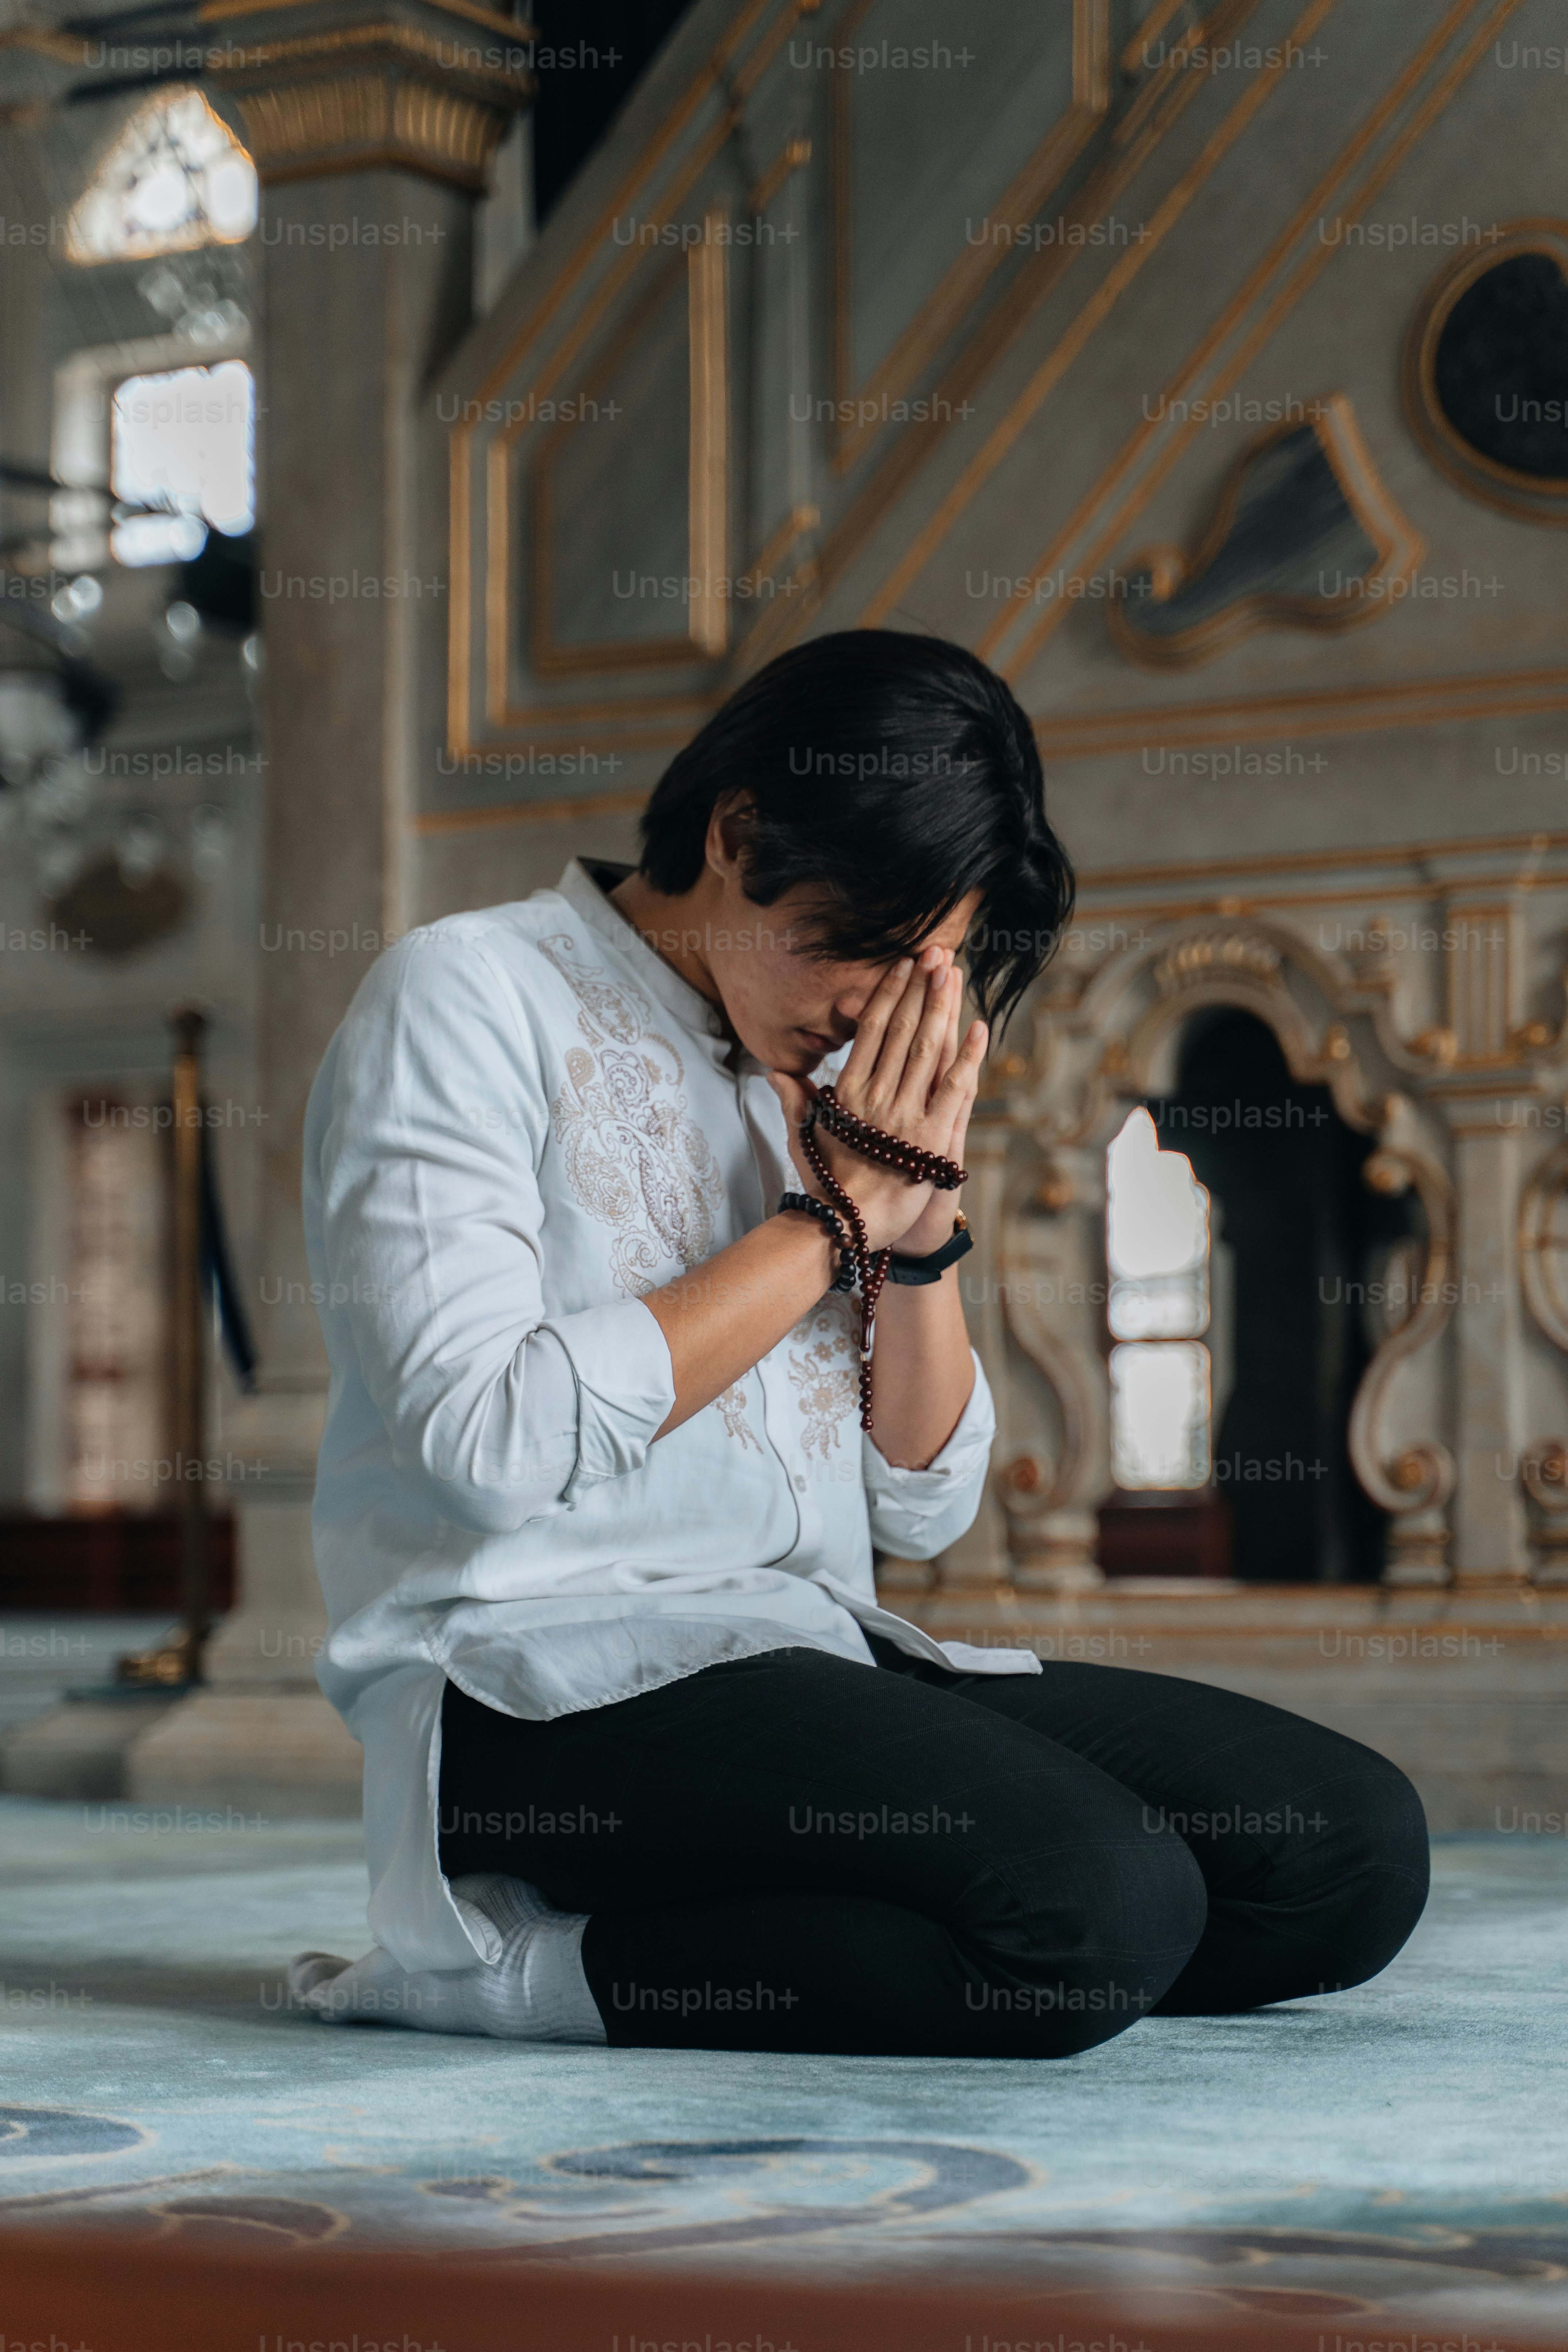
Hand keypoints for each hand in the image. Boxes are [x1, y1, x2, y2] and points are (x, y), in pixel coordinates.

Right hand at [768, 946, 987, 1254]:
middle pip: (902, 1030)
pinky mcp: (933, 1139)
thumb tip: (776, 1072)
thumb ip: (795, 1101)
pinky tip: (981, 1027)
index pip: (870, 1032)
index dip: (888, 994)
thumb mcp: (803, 1139)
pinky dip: (970, 1057)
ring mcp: (906, 1116)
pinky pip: (956, 1090)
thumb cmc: (826, 1186)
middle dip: (920, 988)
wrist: (845, 1229)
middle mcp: (877, 1097)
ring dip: (942, 1008)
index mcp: (848, 1093)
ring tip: (953, 973)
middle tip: (935, 952)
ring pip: (928, 1049)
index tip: (902, 965)